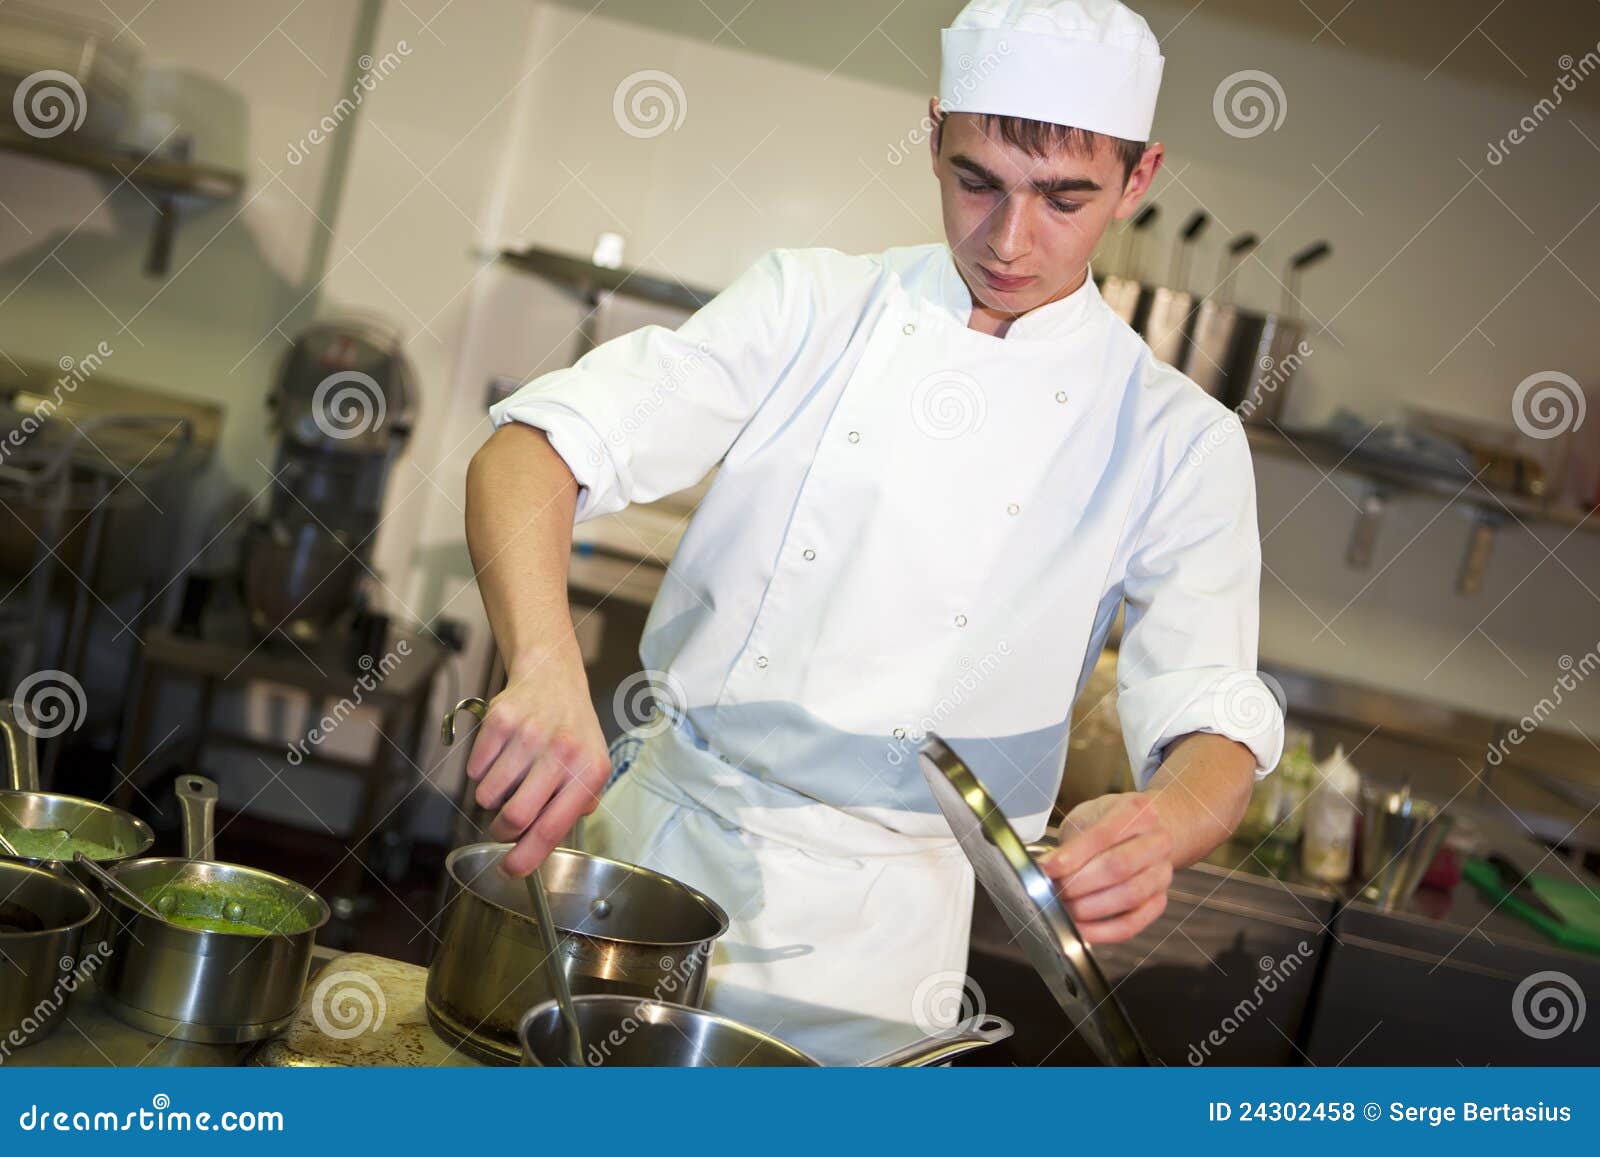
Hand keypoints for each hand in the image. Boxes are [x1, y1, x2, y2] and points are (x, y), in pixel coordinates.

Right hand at [464, 658, 610, 876]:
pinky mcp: (500, 721)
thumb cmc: (571, 729)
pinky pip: (475, 770)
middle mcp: (562, 752)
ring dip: (492, 797)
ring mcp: (530, 735)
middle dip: (502, 832)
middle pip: (515, 817)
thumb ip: (575, 805)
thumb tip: (543, 843)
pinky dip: (482, 771)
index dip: (526, 858)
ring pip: (489, 795)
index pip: (552, 828)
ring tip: (510, 776)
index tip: (510, 871)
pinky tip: (502, 754)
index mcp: (589, 771)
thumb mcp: (591, 765)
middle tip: (503, 828)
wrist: (552, 675)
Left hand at [1038, 792, 1173, 943]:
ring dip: (1089, 907)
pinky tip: (1080, 929)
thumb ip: (1071, 842)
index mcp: (1138, 811)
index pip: (1105, 834)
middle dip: (1079, 882)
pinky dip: (1103, 931)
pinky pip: (1133, 923)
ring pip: (1128, 896)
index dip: (1074, 854)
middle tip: (1054, 889)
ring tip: (1063, 907)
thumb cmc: (1110, 823)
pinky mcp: (1158, 901)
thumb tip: (1047, 870)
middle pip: (1119, 866)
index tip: (1047, 867)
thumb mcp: (1087, 817)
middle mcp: (1157, 841)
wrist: (1145, 831)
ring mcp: (1162, 873)